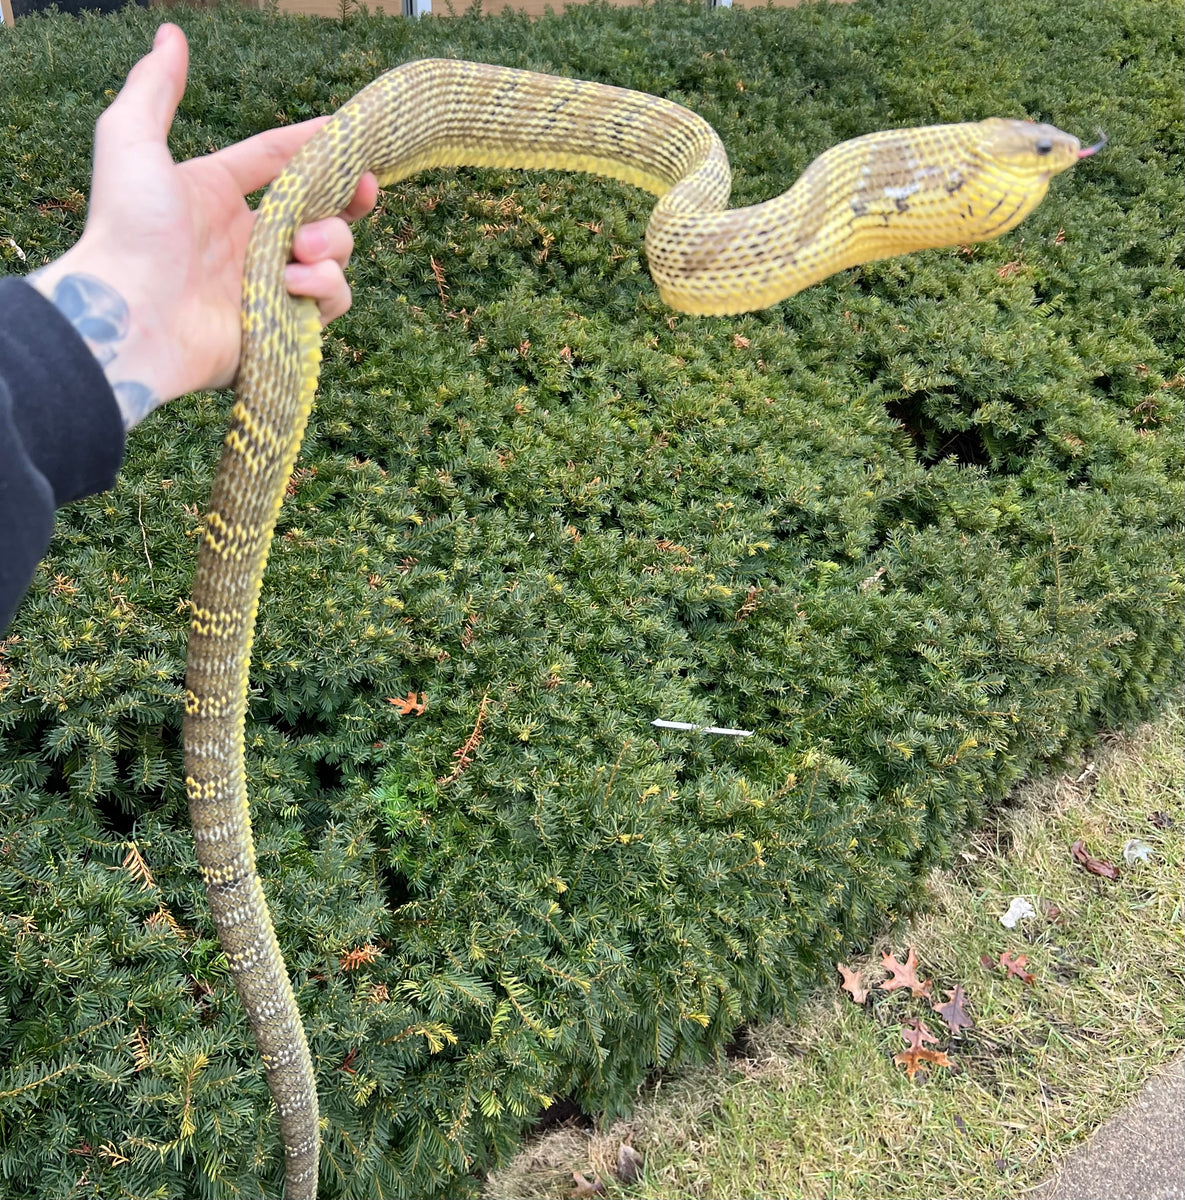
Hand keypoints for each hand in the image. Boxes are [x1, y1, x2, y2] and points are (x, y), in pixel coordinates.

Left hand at [29, 23, 378, 429]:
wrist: (131, 315)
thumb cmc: (128, 229)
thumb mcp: (131, 140)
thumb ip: (154, 87)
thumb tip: (171, 33)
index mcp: (217, 196)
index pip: (276, 160)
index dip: (313, 144)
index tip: (347, 131)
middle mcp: (246, 240)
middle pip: (320, 210)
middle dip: (346, 198)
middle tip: (361, 191)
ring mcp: (267, 284)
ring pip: (334, 255)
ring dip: (333, 244)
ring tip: (302, 249)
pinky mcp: (283, 326)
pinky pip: (331, 301)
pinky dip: (324, 287)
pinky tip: (294, 283)